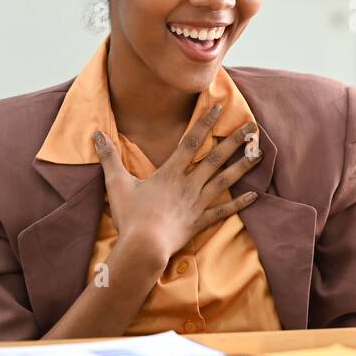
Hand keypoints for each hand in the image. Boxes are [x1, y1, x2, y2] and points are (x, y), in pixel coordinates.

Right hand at [91, 104, 261, 264]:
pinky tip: (254, 195)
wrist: (143, 248)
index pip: (191, 142)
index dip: (205, 123)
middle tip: (253, 127)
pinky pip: (223, 211)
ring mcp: (197, 204)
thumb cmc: (130, 216)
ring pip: (225, 181)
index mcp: (170, 173)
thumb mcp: (116, 184)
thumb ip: (109, 158)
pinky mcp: (200, 222)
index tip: (219, 107)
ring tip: (259, 153)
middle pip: (215, 158)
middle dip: (234, 141)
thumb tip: (96, 135)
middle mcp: (188, 185)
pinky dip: (239, 204)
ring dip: (242, 166)